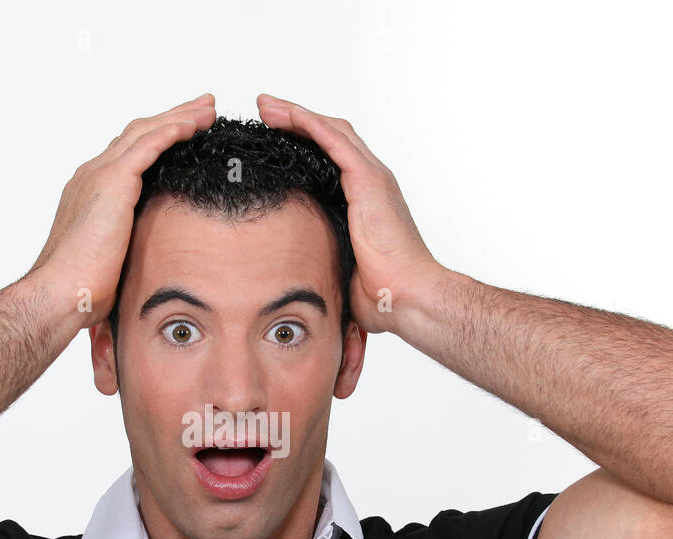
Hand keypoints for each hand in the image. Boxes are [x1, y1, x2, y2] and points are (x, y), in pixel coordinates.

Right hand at [26, 94, 217, 328]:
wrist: (61, 291)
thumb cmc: (82, 287)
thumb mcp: (113, 259)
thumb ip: (129, 246)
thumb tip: (150, 258)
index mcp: (92, 192)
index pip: (129, 154)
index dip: (158, 139)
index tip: (185, 133)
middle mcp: (93, 175)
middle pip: (138, 134)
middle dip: (173, 118)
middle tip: (203, 109)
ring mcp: (100, 175)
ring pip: (145, 132)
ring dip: (179, 117)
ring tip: (207, 110)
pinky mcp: (112, 181)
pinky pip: (147, 145)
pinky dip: (171, 131)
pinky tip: (192, 125)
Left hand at [256, 93, 445, 334]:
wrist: (407, 296)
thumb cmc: (380, 291)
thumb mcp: (340, 266)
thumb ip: (322, 255)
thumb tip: (295, 269)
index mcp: (365, 198)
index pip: (332, 155)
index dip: (303, 141)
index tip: (272, 137)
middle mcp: (371, 181)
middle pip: (330, 135)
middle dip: (295, 120)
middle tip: (265, 111)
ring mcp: (372, 178)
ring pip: (330, 130)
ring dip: (297, 115)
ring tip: (267, 107)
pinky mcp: (368, 181)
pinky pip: (335, 141)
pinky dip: (310, 124)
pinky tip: (289, 116)